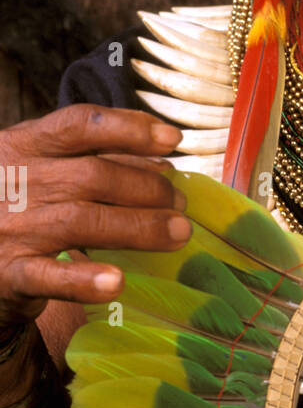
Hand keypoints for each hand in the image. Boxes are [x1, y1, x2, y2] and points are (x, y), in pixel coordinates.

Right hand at [0, 105, 188, 330]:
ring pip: (81, 222)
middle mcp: (15, 182)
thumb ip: (95, 160)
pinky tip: (117, 281)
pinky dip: (83, 279)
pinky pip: (49, 276)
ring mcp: (11, 228)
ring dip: (138, 227)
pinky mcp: (9, 274)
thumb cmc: (14, 206)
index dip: (130, 129)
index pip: (79, 125)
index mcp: (22, 146)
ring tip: (178, 234)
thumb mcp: (42, 169)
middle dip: (147, 188)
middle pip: (92, 176)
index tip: (173, 140)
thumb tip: (162, 163)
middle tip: (181, 205)